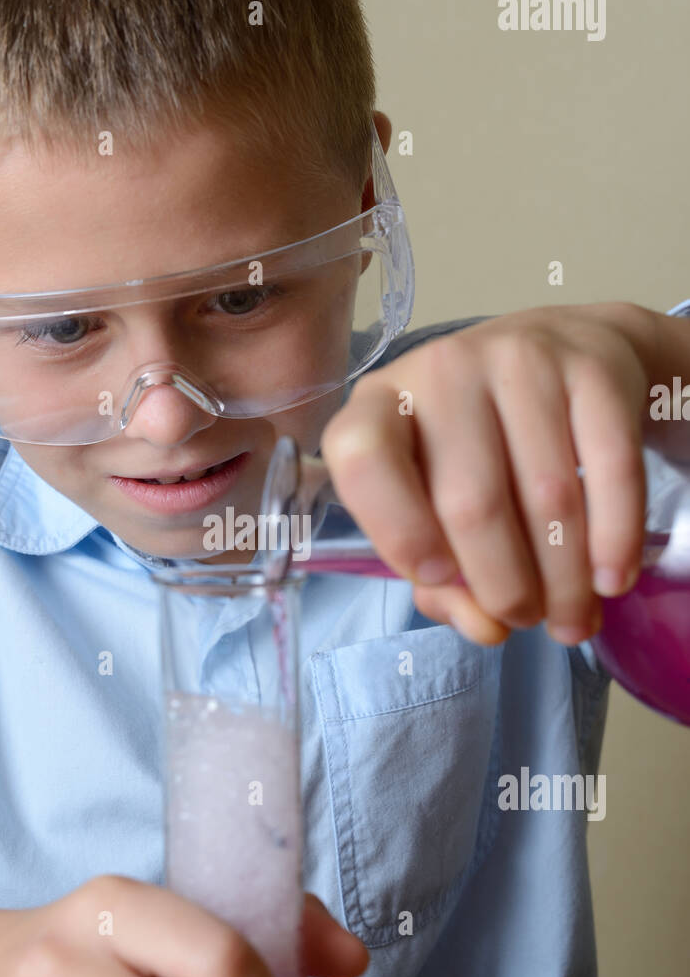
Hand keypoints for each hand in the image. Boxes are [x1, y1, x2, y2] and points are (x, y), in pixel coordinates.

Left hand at [319, 301, 666, 644]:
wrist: (575, 349)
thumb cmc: (486, 443)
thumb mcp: (438, 497)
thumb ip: (443, 578)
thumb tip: (484, 626)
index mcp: (382, 404)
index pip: (361, 458)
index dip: (396, 528)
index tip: (436, 578)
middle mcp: (444, 370)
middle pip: (470, 503)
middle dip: (503, 586)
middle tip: (524, 618)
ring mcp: (521, 360)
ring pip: (546, 496)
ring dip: (563, 579)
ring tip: (571, 618)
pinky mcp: (593, 369)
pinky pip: (609, 469)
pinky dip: (614, 538)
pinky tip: (612, 578)